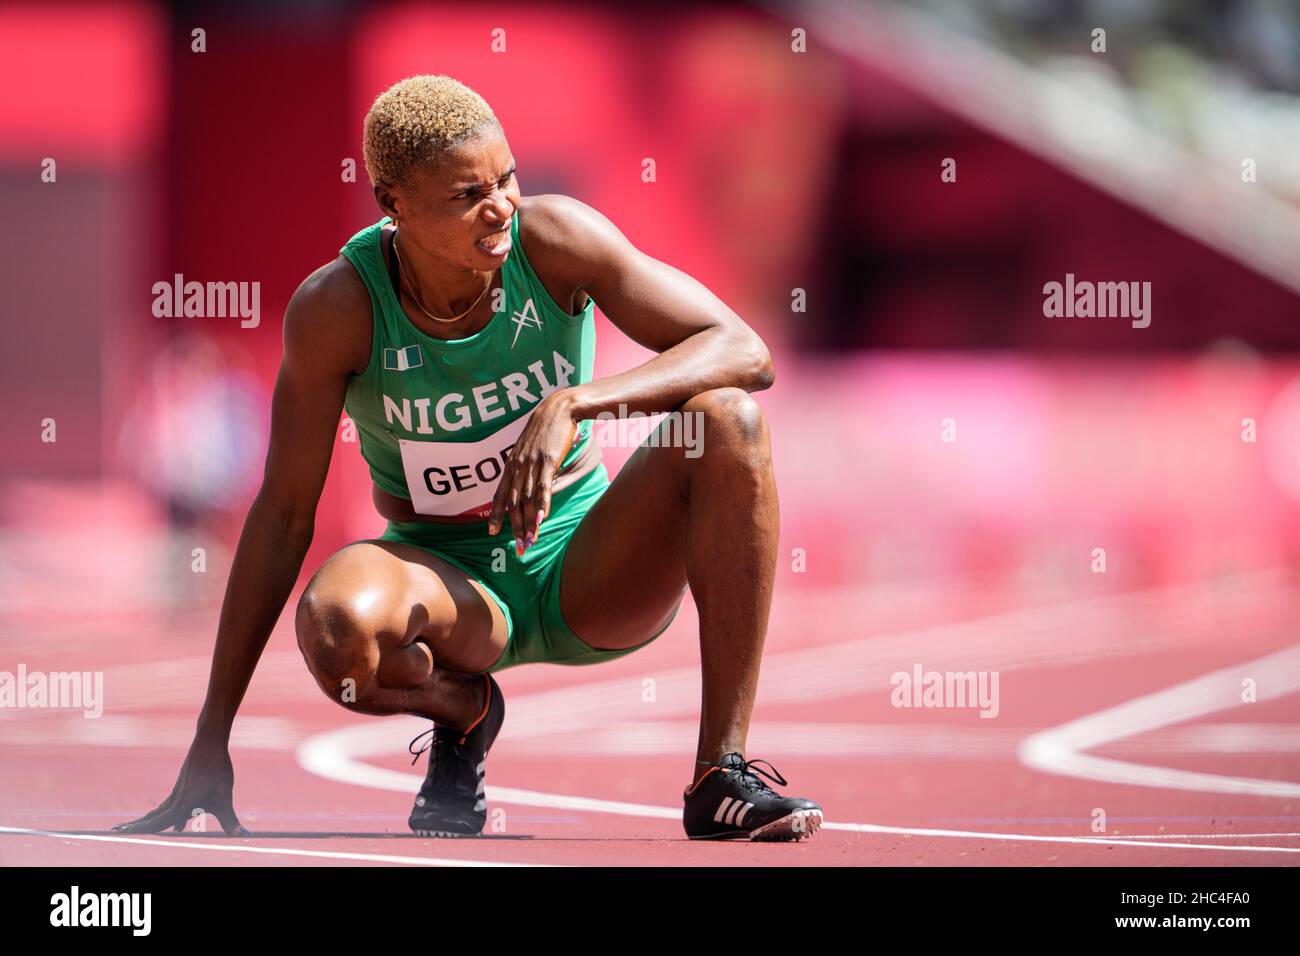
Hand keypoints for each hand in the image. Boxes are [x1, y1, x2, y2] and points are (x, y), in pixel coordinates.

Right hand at [111, 737, 248, 835]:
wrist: (210, 743)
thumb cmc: (217, 771)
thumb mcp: (226, 798)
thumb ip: (231, 821)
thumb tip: (245, 835)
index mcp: (181, 806)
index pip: (157, 823)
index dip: (141, 830)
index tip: (122, 834)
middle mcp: (175, 800)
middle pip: (152, 818)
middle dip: (136, 827)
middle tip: (115, 832)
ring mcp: (178, 792)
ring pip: (160, 812)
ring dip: (148, 822)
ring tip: (135, 830)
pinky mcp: (184, 787)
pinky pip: (171, 806)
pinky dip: (166, 817)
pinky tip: (178, 825)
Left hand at [488, 392, 578, 551]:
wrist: (557, 408)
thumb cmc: (545, 427)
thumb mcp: (529, 447)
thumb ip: (525, 465)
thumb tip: (525, 483)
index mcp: (512, 464)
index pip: (500, 494)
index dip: (496, 515)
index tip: (492, 532)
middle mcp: (518, 466)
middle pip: (513, 503)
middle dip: (514, 527)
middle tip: (518, 547)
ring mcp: (532, 464)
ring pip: (527, 499)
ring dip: (529, 523)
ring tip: (530, 541)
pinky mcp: (548, 460)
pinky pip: (543, 487)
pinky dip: (541, 504)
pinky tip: (541, 519)